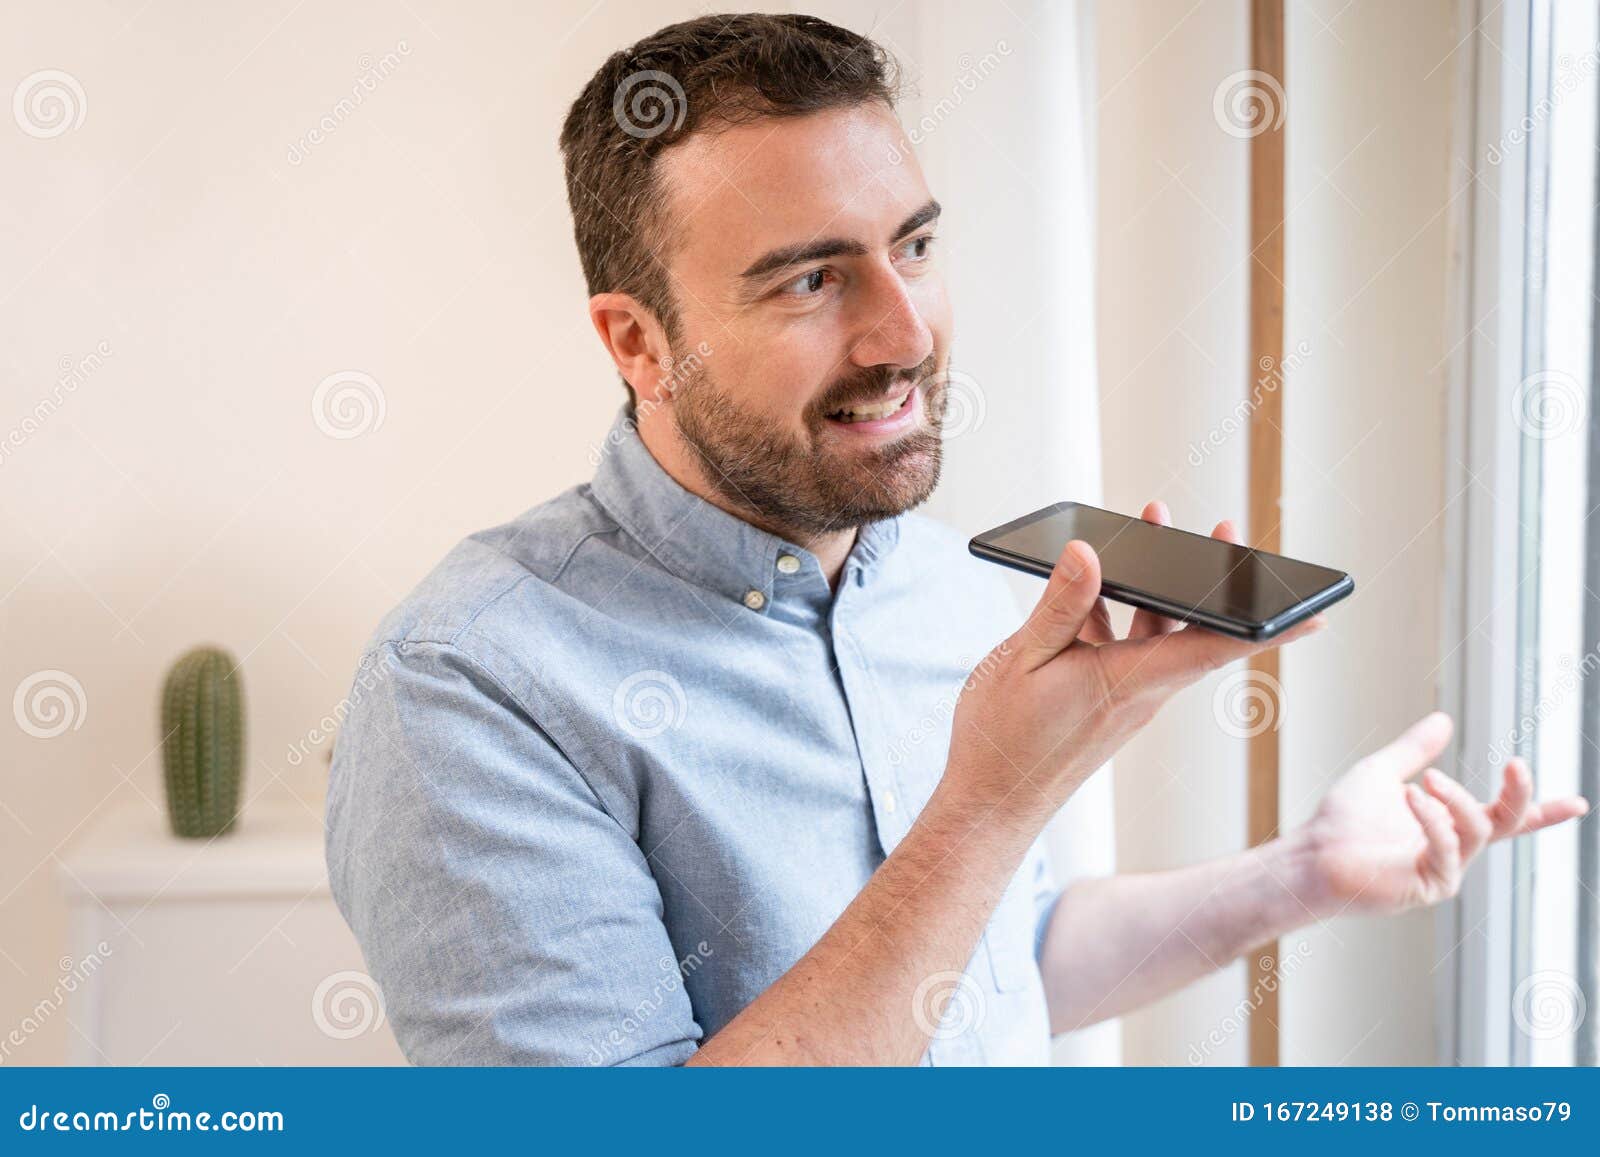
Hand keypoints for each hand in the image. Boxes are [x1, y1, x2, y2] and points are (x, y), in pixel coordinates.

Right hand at [948, 500, 1323, 820]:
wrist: (990, 803)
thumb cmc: (1003, 741)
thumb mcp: (1022, 661)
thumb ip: (1059, 606)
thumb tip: (1090, 554)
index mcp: (1128, 680)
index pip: (1215, 647)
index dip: (1268, 627)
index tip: (1315, 612)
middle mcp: (1139, 691)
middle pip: (1194, 629)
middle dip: (1213, 578)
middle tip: (1226, 531)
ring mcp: (1125, 697)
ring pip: (1159, 634)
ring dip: (1162, 587)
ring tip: (1155, 527)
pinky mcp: (1105, 701)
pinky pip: (1127, 648)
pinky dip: (1118, 612)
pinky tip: (1091, 587)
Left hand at [1289, 711, 1589, 915]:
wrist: (1311, 854)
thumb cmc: (1341, 821)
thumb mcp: (1383, 773)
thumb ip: (1415, 750)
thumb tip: (1444, 720)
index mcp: (1448, 826)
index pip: (1505, 819)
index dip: (1542, 812)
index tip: (1578, 803)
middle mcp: (1454, 850)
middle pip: (1506, 822)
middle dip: (1519, 794)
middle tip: (1515, 764)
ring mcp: (1445, 870)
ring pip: (1476, 829)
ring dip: (1456, 799)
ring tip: (1426, 780)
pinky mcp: (1429, 885)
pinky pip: (1447, 847)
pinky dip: (1433, 818)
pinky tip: (1413, 798)